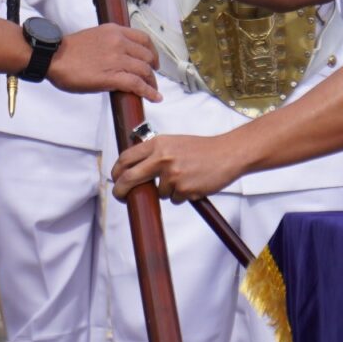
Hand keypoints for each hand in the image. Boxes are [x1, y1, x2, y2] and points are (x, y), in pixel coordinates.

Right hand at [47, 24, 160, 101]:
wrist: (52, 57)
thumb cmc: (68, 51)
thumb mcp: (95, 37)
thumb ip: (110, 43)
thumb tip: (120, 57)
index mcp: (114, 31)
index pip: (143, 39)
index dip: (152, 52)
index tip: (153, 60)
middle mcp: (119, 42)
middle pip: (147, 56)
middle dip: (152, 69)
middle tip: (152, 78)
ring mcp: (116, 59)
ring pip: (144, 71)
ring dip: (152, 82)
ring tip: (153, 91)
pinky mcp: (112, 76)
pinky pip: (137, 84)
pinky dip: (149, 92)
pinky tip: (153, 97)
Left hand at [111, 133, 248, 202]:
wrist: (227, 154)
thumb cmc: (202, 149)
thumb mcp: (174, 142)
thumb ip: (155, 151)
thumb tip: (135, 167)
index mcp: (158, 144)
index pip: (127, 157)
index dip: (116, 171)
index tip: (115, 178)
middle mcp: (162, 158)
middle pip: (130, 178)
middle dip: (121, 190)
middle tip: (120, 196)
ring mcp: (172, 175)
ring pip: (158, 192)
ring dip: (169, 191)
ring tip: (186, 178)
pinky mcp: (184, 189)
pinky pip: (175, 199)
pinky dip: (182, 195)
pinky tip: (194, 183)